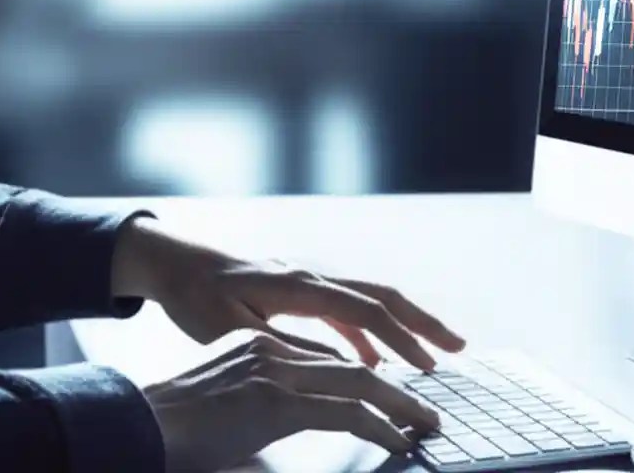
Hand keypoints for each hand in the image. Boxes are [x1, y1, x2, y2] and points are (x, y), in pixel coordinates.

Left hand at [110, 215, 466, 369]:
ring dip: (403, 326)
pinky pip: (347, 310)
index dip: (401, 339)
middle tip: (458, 349)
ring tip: (430, 357)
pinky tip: (374, 361)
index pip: (365, 312)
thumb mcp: (231, 330)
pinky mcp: (301, 291)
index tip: (428, 365)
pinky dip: (369, 334)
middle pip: (383, 295)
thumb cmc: (197, 298)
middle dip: (423, 322)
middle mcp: (312, 276)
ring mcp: (309, 281)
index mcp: (300, 285)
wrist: (176, 266)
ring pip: (370, 300)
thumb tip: (330, 367)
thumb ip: (282, 347)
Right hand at [146, 332, 439, 471]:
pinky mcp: (274, 400)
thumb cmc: (170, 427)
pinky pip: (345, 411)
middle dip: (396, 382)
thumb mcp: (223, 404)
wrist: (132, 426)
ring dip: (400, 403)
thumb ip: (258, 407)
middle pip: (351, 361)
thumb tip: (277, 437)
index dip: (364, 376)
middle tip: (426, 406)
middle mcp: (270, 350)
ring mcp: (274, 371)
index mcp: (257, 345)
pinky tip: (398, 441)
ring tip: (425, 423)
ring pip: (358, 380)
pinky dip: (380, 425)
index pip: (326, 356)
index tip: (391, 395)